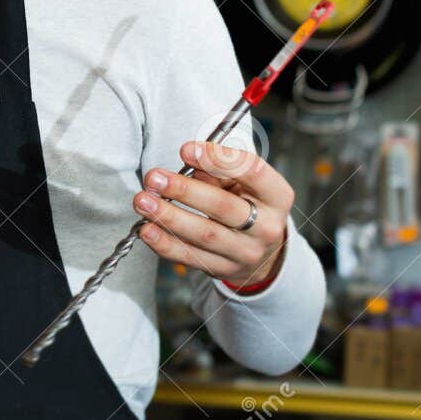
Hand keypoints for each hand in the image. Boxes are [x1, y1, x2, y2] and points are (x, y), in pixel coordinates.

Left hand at [132, 140, 294, 287]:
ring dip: (169, 216)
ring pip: (205, 234)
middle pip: (224, 207)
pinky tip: (146, 229)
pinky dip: (165, 243)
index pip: (253, 172)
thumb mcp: (243, 182)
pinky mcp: (224, 269)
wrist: (262, 250)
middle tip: (154, 178)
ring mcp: (246, 252)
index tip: (185, 150)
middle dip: (184, 190)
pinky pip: (190, 257)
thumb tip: (189, 160)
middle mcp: (267, 226)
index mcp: (277, 196)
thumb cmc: (248, 203)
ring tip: (143, 201)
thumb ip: (218, 169)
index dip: (217, 159)